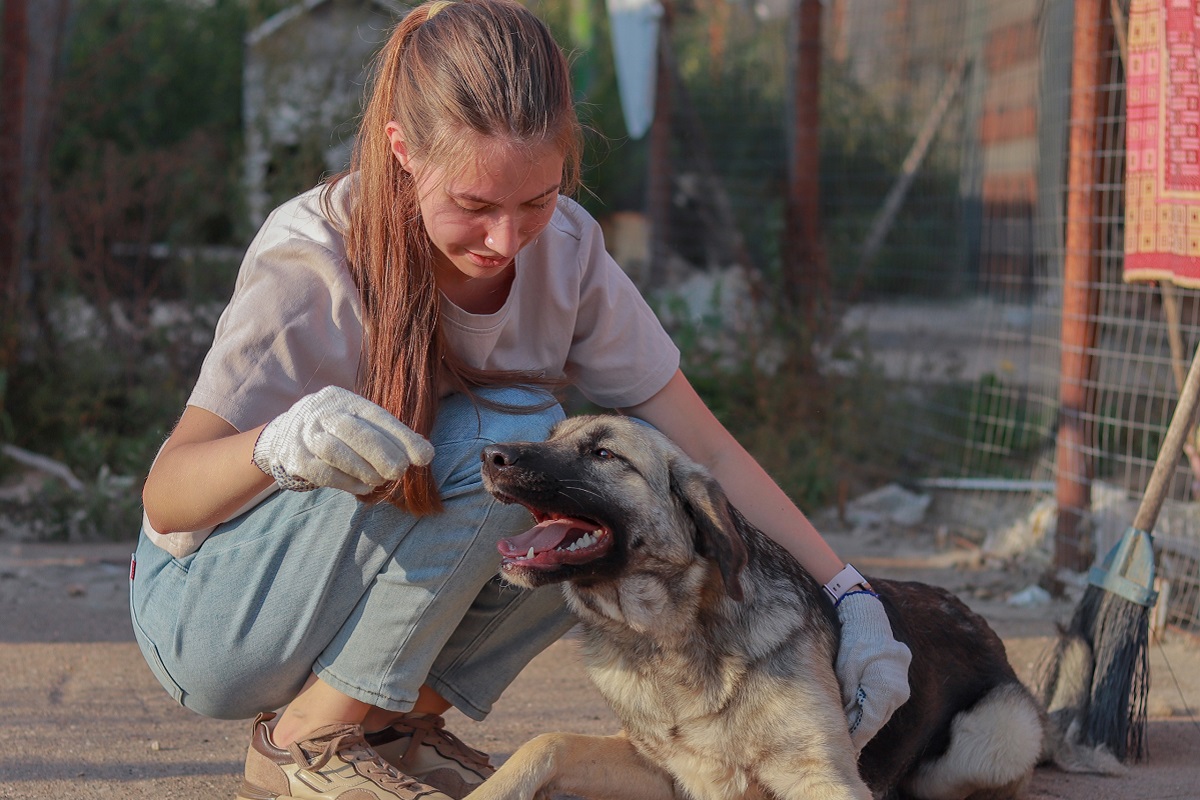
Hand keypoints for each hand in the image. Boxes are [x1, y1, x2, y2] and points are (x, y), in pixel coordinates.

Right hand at [252, 386, 434, 493]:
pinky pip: (322, 472)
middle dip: (382, 453)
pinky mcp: (295, 458)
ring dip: (364, 469)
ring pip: (334, 451)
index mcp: (343, 399)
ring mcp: (304, 434)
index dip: (402, 437)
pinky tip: (364, 487)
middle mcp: (321, 412)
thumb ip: (390, 435)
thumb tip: (425, 453)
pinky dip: (347, 482)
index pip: (376, 415)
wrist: (284, 435)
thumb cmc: (336, 431)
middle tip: (400, 471)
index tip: (424, 456)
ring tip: (381, 480)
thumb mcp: (360, 423)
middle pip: (353, 430)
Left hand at [834, 591, 911, 750]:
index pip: (869, 725)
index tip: (843, 752)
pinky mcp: (899, 685)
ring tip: (846, 733)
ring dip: (864, 720)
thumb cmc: (852, 645)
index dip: (854, 740)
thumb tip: (843, 730)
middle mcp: (899, 693)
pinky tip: (857, 715)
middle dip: (858, 731)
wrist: (867, 619)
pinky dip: (870, 709)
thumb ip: (847, 704)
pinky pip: (883, 703)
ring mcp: (901, 689)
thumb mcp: (844, 675)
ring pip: (880, 714)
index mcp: (886, 690)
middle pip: (875, 721)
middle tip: (841, 746)